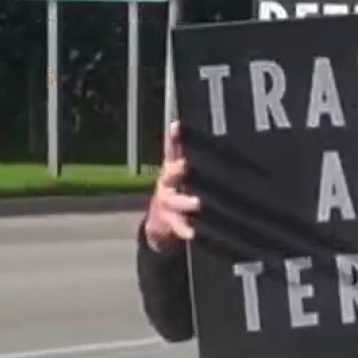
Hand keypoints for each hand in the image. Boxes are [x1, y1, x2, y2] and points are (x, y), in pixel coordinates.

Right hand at [143, 123, 200, 252]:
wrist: (159, 222)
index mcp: (171, 170)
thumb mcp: (177, 173)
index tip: (177, 125)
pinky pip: (180, 226)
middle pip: (170, 175)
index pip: (171, 150)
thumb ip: (182, 153)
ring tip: (198, 203)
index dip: (173, 137)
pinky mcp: (172, 222)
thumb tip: (185, 126)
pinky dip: (187, 229)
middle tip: (185, 165)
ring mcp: (168, 204)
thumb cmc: (176, 191)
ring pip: (176, 202)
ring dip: (186, 202)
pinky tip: (194, 232)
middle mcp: (166, 185)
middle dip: (177, 170)